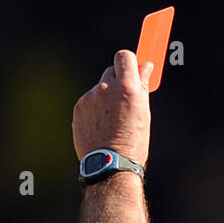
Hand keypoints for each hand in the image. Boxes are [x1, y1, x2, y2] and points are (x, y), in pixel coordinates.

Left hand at [72, 49, 151, 165]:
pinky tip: (101, 128)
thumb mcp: (143, 113)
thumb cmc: (133, 142)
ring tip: (112, 123)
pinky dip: (94, 111)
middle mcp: (106, 88)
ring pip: (99, 90)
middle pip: (110, 71)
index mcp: (126, 87)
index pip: (123, 57)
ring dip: (105, 99)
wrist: (110, 166)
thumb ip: (142, 86)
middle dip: (117, 82)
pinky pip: (88, 102)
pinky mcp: (78, 109)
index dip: (128, 63)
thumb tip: (145, 66)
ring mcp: (89, 98)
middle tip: (123, 102)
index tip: (131, 71)